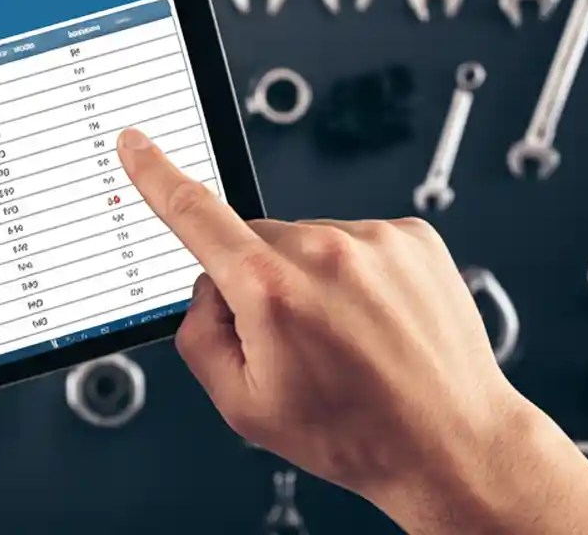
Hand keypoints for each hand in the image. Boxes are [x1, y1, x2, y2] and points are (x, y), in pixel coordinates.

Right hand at [116, 128, 587, 534]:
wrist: (451, 443)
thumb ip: (199, 336)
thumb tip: (207, 291)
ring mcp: (373, 240)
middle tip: (295, 341)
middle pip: (254, 242)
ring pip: (307, 241)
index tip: (136, 145)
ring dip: (310, 278)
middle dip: (257, 281)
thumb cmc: (355, 433)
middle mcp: (323, 253)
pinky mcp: (412, 235)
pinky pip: (355, 240)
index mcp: (271, 293)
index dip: (156, 175)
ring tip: (347, 336)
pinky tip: (374, 318)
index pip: (196, 216)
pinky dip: (354, 273)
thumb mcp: (242, 406)